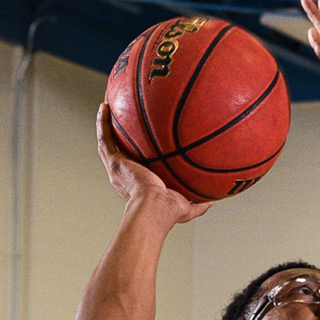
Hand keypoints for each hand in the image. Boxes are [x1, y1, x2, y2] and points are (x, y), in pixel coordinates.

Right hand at [96, 104, 211, 223]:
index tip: (141, 143)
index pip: (135, 165)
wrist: (155, 208)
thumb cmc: (169, 212)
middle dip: (119, 136)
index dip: (135, 154)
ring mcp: (117, 168)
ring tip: (107, 107)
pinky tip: (105, 106)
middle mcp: (124, 175)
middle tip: (121, 120)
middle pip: (118, 151)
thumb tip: (216, 198)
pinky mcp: (114, 162)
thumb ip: (200, 202)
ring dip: (105, 124)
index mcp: (138, 184)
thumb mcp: (188, 205)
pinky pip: (105, 138)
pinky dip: (103, 122)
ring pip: (107, 142)